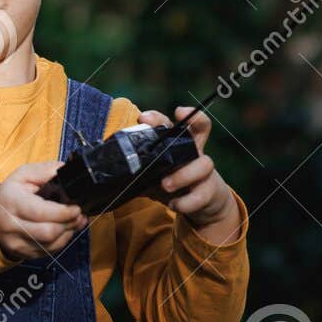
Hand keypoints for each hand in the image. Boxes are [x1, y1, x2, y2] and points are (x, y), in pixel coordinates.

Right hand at [0, 161, 86, 261]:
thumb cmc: (11, 194)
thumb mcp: (23, 175)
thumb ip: (45, 171)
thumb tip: (66, 171)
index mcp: (12, 203)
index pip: (40, 212)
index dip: (63, 212)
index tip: (76, 207)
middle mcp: (11, 226)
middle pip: (48, 233)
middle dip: (69, 223)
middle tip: (79, 214)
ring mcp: (17, 243)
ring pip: (51, 245)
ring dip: (69, 233)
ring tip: (75, 220)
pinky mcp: (24, 254)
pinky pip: (49, 252)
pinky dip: (62, 241)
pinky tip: (66, 229)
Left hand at [137, 107, 240, 242]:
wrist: (201, 203)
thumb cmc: (171, 181)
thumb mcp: (153, 173)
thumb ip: (139, 168)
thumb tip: (112, 169)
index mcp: (178, 143)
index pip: (177, 121)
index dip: (165, 116)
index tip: (145, 118)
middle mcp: (194, 151)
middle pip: (201, 128)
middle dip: (195, 120)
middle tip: (175, 128)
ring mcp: (204, 171)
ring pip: (204, 164)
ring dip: (183, 175)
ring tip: (165, 185)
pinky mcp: (209, 192)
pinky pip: (201, 195)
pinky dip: (186, 202)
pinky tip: (174, 204)